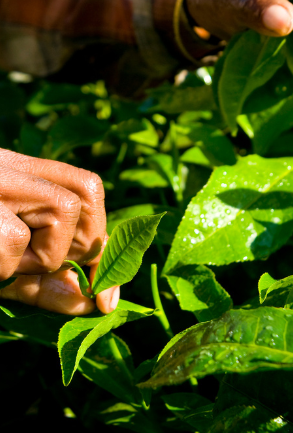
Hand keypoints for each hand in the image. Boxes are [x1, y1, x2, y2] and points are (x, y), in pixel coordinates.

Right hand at [0, 149, 118, 314]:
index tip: (103, 285)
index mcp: (22, 174)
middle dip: (78, 247)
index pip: (88, 186)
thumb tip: (100, 304)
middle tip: (40, 270)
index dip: (102, 233)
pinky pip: (17, 240)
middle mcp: (11, 167)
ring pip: (65, 209)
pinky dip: (4, 269)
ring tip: (5, 265)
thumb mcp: (16, 269)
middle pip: (84, 198)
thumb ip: (55, 284)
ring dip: (43, 257)